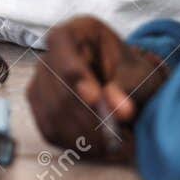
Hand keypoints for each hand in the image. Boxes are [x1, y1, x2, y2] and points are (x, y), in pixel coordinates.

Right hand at [27, 16, 167, 162]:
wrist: (126, 87)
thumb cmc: (133, 73)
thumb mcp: (140, 74)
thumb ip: (129, 88)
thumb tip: (119, 110)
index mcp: (74, 32)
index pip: (62, 46)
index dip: (76, 74)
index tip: (97, 99)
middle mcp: (50, 54)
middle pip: (57, 87)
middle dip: (89, 118)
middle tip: (121, 139)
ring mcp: (39, 80)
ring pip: (52, 112)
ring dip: (85, 136)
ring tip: (117, 147)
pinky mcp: (39, 105)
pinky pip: (49, 129)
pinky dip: (75, 144)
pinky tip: (99, 148)